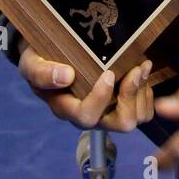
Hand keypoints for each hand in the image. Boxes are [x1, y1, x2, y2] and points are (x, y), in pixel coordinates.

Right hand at [18, 41, 153, 131]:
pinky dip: (147, 92)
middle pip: (120, 123)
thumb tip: (65, 76)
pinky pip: (143, 110)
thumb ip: (42, 72)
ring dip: (142, 92)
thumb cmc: (40, 60)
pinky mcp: (121, 105)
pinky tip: (141, 72)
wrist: (49, 55)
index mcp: (66, 109)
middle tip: (136, 69)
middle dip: (131, 96)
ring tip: (142, 66)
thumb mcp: (32, 63)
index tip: (108, 73)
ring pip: (136, 118)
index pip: (87, 116)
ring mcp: (107, 112)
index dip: (101, 98)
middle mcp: (90, 116)